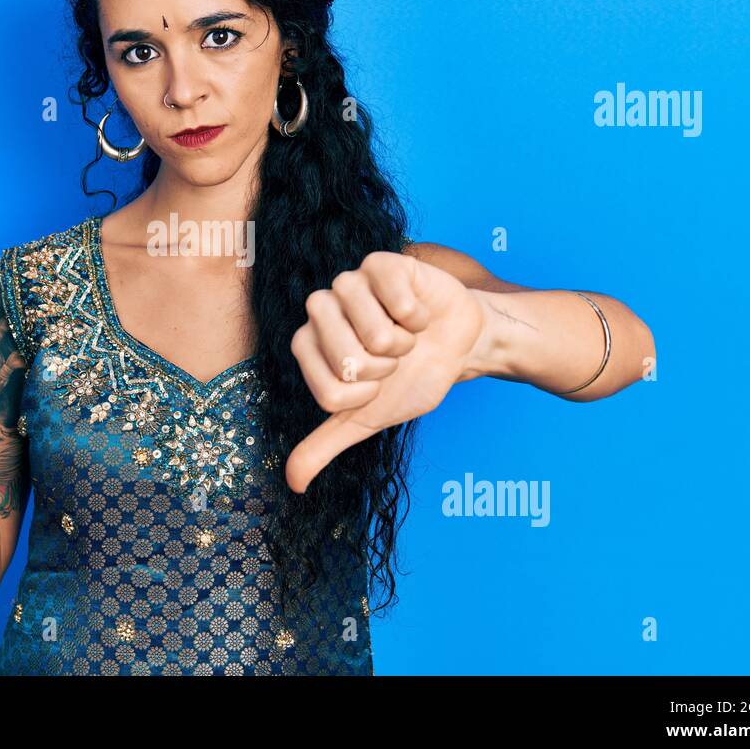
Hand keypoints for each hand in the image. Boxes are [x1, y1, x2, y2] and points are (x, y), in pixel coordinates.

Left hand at [286, 250, 486, 492]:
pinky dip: (419, 317)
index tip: (374, 384)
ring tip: (406, 334)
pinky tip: (418, 312)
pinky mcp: (381, 264)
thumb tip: (292, 484)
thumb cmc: (408, 378)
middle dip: (384, 370)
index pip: (331, 392)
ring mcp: (349, 282)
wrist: (457, 347)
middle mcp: (320, 309)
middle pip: (349, 362)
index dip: (364, 396)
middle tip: (392, 357)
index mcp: (307, 344)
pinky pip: (398, 301)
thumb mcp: (364, 419)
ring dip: (404, 344)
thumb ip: (323, 445)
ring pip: (375, 333)